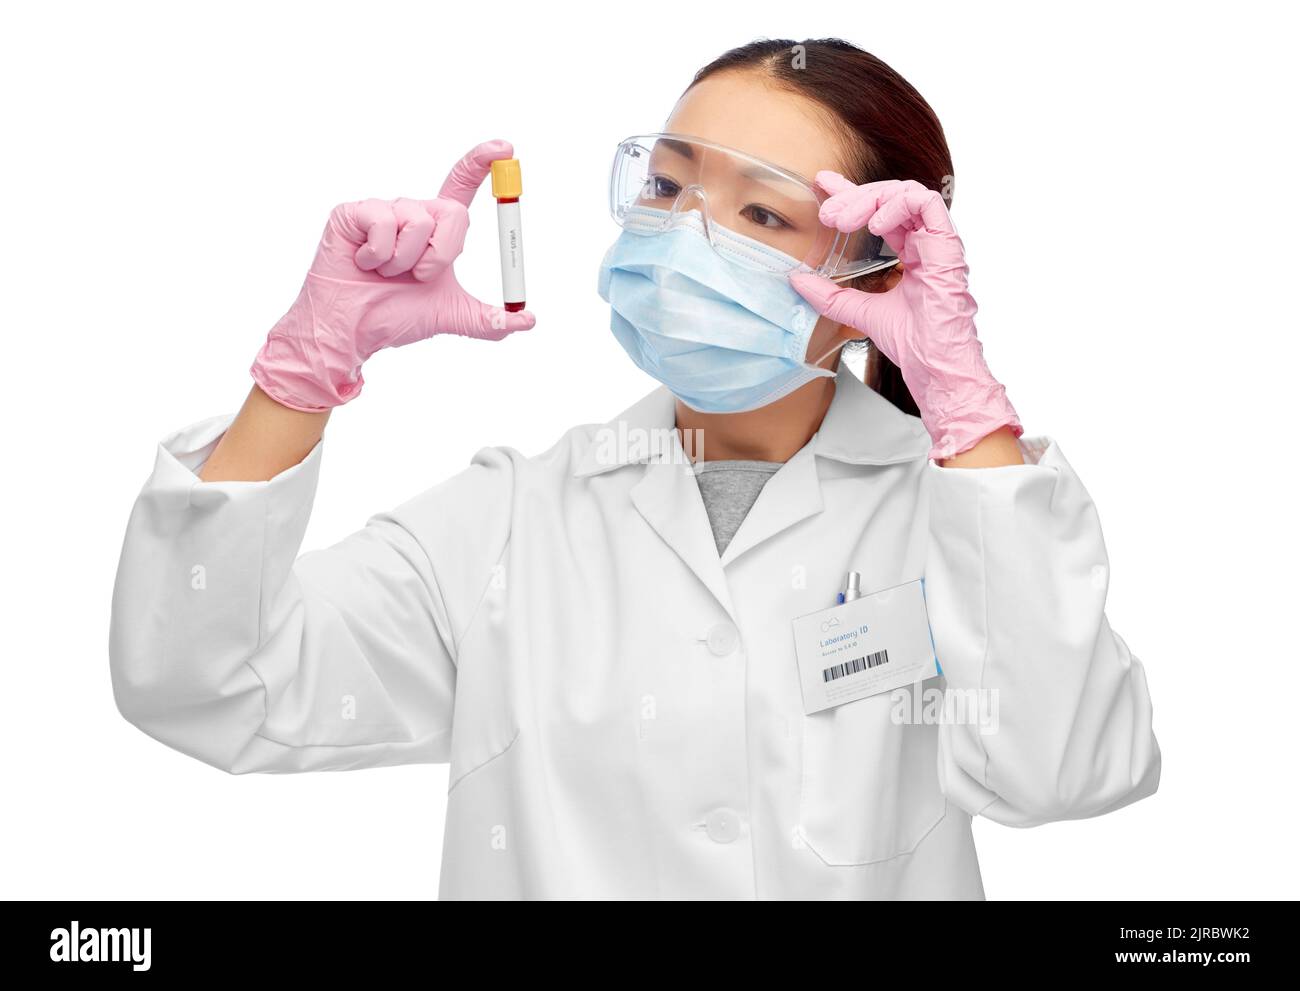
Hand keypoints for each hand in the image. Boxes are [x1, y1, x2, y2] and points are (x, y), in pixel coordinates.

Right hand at [251, 139, 535, 411]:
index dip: (481, 163)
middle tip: (418, 277)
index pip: (462, 186)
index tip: (505, 147)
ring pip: (417, 221)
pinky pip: (384, 224)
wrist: (353, 331)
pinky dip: (379, 254)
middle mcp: (412, 212)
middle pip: (452, 211)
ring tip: (385, 273)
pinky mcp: (353, 212)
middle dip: (442, 253)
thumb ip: (491, 320)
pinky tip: (364, 263)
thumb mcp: (451, 316)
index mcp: (436, 228)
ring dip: (406, 260)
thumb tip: (530, 319)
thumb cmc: (394, 317)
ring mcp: (382, 209)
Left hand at [790, 174, 1019, 459]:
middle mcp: (925, 242)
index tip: (822, 184)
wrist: (933, 364)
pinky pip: (925, 204)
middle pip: (890, 196)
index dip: (851, 193)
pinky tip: (874, 222)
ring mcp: (937, 241)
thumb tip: (796, 280)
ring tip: (843, 220)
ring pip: (906, 193)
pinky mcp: (947, 244)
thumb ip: (830, 294)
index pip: (879, 210)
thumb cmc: (911, 343)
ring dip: (870, 199)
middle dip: (855, 196)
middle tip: (827, 213)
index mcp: (910, 252)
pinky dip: (896, 205)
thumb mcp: (858, 312)